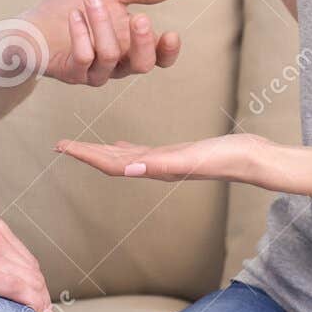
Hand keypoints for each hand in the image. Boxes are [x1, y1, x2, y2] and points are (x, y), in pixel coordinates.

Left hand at [21, 0, 181, 87]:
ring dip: (103, 25)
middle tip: (139, 16)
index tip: (171, 33)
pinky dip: (81, 35)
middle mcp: (116, 63)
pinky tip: (74, 15)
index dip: (168, 51)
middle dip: (142, 42)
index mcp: (130, 45)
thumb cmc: (73, 7)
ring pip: (110, 57)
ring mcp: (94, 71)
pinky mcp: (71, 72)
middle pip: (141, 65)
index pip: (158, 58)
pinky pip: (84, 59)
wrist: (32, 23)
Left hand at [55, 133, 272, 183]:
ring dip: (101, 151)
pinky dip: (125, 147)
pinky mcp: (174, 154)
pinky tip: (120, 143)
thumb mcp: (190, 158)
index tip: (62, 147)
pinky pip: (141, 151)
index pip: (110, 163)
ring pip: (124, 157)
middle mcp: (154, 167)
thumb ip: (160, 164)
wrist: (251, 159)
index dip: (85, 156)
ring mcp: (164, 162)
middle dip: (85, 153)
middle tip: (59, 145)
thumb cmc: (225, 158)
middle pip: (111, 161)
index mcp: (153, 167)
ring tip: (81, 146)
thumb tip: (127, 168)